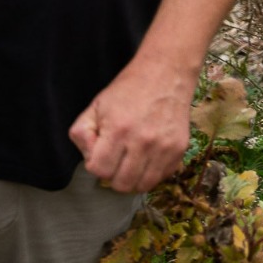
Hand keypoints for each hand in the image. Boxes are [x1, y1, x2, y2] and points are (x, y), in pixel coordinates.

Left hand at [68, 54, 195, 192]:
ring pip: (143, 186)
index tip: (100, 152)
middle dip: (112, 175)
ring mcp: (164, 149)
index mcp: (117, 130)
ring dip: (132, 178)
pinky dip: (150, 174)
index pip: (99, 170)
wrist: (165, 76)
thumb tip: (89, 158)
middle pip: (121, 184)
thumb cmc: (126, 91)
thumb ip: (82, 134)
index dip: (95, 164)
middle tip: (114, 159)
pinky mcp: (179, 152)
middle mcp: (143, 143)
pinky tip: (146, 158)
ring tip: (129, 161)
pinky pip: (161, 178)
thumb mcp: (95, 106)